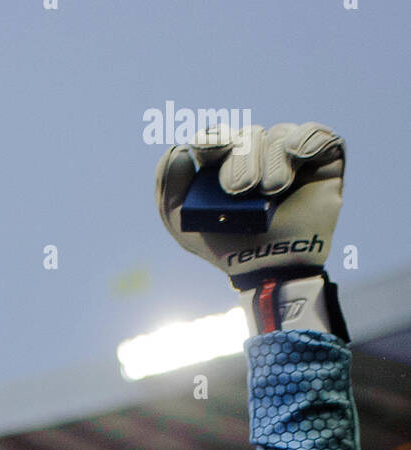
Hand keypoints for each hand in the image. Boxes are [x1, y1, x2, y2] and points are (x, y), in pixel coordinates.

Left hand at [156, 122, 343, 281]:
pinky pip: (316, 134)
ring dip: (273, 162)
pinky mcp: (323, 160)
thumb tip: (179, 149)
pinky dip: (306, 140)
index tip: (211, 150)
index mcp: (225, 161)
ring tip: (272, 192)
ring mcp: (291, 155)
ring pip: (279, 136)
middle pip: (248, 136)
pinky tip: (298, 155)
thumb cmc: (226, 247)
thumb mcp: (182, 222)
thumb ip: (168, 185)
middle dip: (241, 161)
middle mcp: (259, 153)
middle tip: (239, 190)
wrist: (268, 272)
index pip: (218, 135)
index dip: (213, 138)